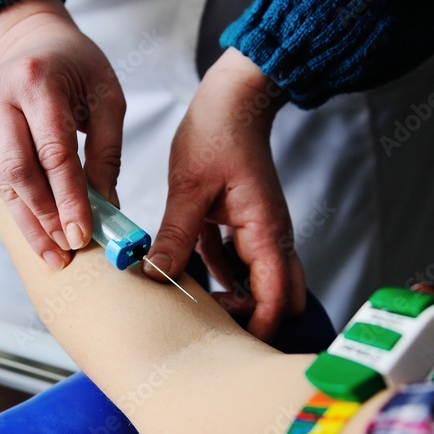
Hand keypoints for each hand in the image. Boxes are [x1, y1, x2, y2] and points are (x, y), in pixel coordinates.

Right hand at [0, 0, 125, 269]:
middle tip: (68, 251)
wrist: (29, 38)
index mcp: (37, 81)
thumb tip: (106, 207)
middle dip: (44, 218)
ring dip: (29, 222)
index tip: (82, 235)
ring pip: (2, 181)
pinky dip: (18, 209)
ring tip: (54, 255)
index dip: (69, 199)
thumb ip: (106, 152)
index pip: (54, 153)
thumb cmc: (76, 65)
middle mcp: (1, 98)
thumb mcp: (106, 97)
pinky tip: (38, 233)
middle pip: (19, 171)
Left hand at [146, 49, 305, 340]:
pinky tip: (186, 274)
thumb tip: (154, 274)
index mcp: (266, 235)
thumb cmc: (219, 134)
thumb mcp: (189, 188)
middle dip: (252, 318)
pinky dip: (218, 276)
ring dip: (233, 298)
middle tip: (211, 319)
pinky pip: (236, 264)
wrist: (233, 99)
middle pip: (279, 300)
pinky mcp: (243, 227)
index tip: (219, 334)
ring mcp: (259, 235)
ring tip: (192, 302)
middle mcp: (271, 240)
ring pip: (257, 285)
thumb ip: (174, 236)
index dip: (256, 327)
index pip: (277, 301)